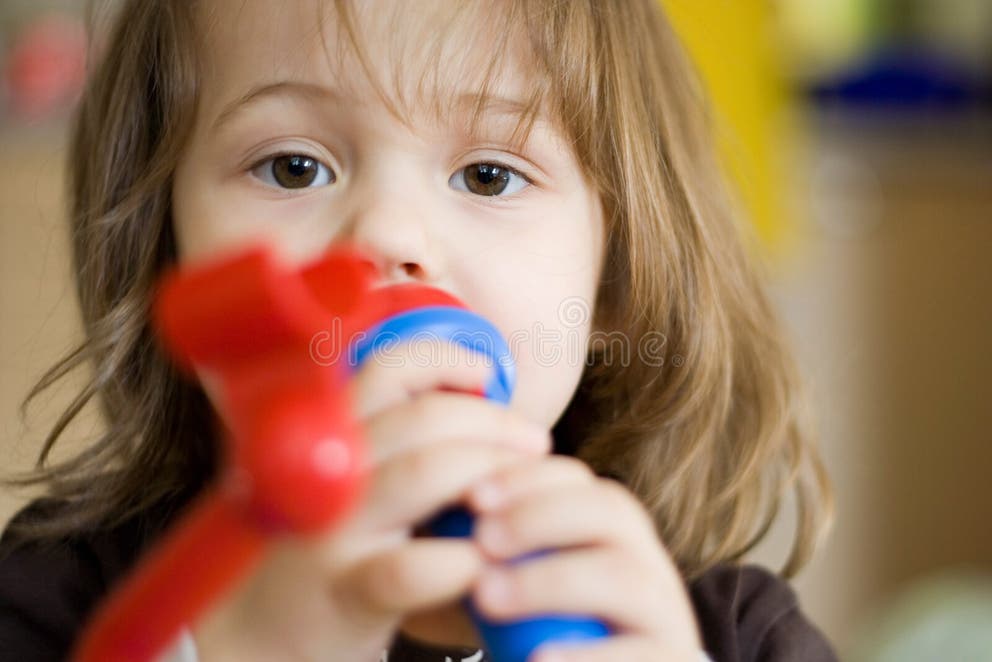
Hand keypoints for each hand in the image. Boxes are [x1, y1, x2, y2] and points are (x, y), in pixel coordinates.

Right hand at [193, 340, 550, 660]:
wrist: (262, 634)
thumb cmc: (329, 546)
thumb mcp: (346, 478)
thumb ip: (395, 440)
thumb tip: (487, 403)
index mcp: (327, 437)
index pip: (383, 369)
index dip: (442, 359)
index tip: (486, 372)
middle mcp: (325, 473)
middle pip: (421, 418)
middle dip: (493, 422)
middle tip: (534, 440)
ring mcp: (331, 532)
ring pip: (424, 472)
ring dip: (490, 470)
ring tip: (525, 484)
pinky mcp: (345, 593)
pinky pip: (413, 567)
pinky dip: (463, 559)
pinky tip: (482, 560)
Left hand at [465, 455, 703, 661]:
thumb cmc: (539, 640)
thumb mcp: (518, 589)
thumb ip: (491, 556)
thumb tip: (435, 524)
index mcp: (611, 531)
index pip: (576, 480)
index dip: (526, 478)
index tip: (472, 495)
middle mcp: (647, 562)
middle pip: (610, 510)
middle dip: (540, 516)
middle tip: (481, 540)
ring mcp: (665, 614)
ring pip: (623, 576)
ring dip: (550, 579)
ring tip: (487, 597)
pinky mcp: (670, 661)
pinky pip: (638, 655)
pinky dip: (585, 657)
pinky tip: (535, 660)